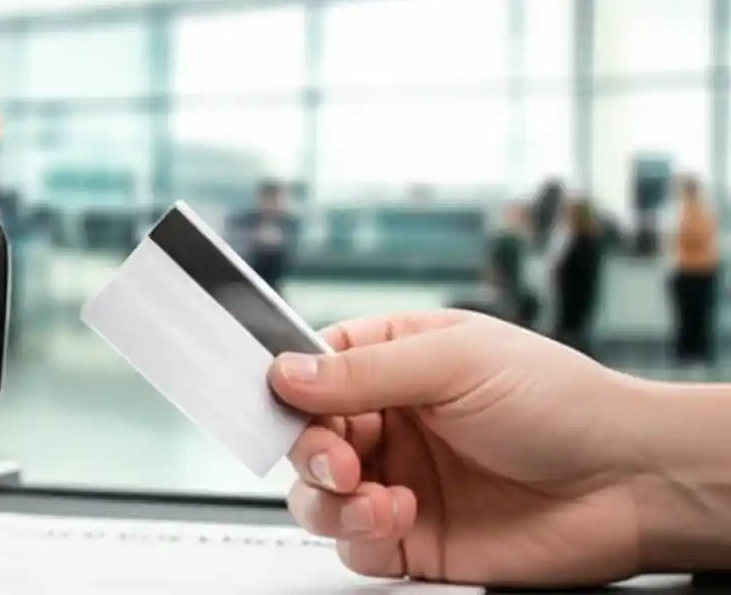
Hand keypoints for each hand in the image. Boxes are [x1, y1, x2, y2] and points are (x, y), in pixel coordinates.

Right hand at [270, 310, 686, 586]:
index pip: (315, 370)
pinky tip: (399, 515)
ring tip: (372, 496)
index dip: (289, 386)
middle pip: (305, 436)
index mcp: (396, 362)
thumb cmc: (563, 402)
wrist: (630, 484)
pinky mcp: (412, 539)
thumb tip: (286, 372)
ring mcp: (398, 480)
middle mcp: (391, 422)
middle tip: (337, 460)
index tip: (276, 398)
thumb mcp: (456, 362)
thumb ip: (364, 371)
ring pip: (316, 495)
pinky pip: (352, 544)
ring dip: (328, 498)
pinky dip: (359, 534)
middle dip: (309, 450)